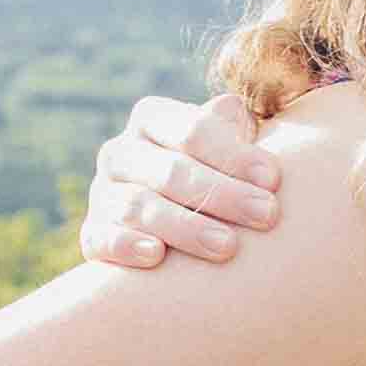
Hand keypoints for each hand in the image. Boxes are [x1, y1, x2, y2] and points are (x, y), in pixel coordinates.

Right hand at [83, 90, 285, 270]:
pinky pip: (102, 238)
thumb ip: (232, 127)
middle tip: (266, 215)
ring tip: (228, 246)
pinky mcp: (91, 234)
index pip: (193, 131)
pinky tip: (156, 255)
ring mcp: (102, 193)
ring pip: (139, 206)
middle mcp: (120, 151)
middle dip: (223, 193)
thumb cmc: (211, 175)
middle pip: (172, 170)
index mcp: (151, 119)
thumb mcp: (222, 145)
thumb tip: (232, 110)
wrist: (167, 220)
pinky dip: (126, 245)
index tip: (274, 180)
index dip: (235, 154)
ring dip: (185, 226)